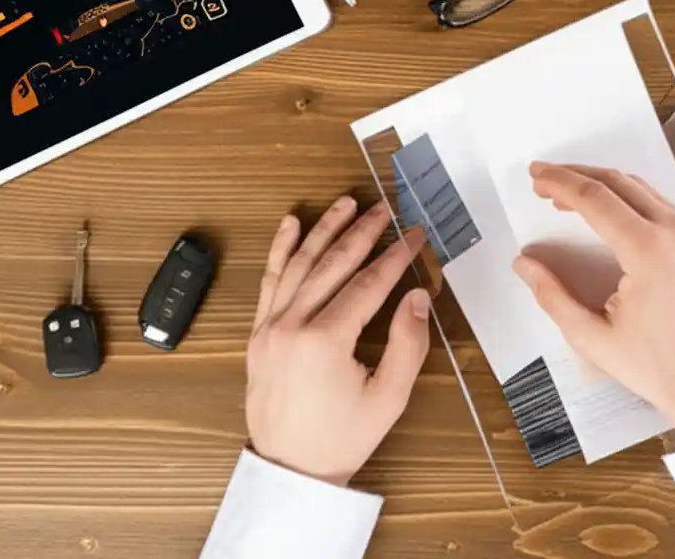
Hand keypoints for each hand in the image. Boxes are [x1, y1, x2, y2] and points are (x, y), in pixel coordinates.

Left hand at [246, 197, 430, 485]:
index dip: (395, 256)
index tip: (414, 235)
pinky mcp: (259, 333)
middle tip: (386, 209)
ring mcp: (270, 327)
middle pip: (333, 264)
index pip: (367, 283)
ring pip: (300, 263)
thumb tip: (416, 297)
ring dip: (325, 229)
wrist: (291, 470)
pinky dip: (281, 249)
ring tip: (347, 203)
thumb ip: (408, 344)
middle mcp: (292, 326)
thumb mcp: (388, 398)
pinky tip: (292, 224)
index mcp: (324, 341)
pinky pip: (270, 280)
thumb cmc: (340, 439)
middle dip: (363, 232)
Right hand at [512, 163, 674, 443]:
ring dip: (602, 185)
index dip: (559, 182)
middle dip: (576, 176)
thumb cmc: (657, 366)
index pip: (595, 199)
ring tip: (568, 195)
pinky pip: (660, 204)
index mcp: (649, 251)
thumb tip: (524, 264)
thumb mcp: (591, 337)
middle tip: (543, 181)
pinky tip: (607, 211)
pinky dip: (628, 198)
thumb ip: (552, 295)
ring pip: (640, 189)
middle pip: (617, 183)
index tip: (536, 176)